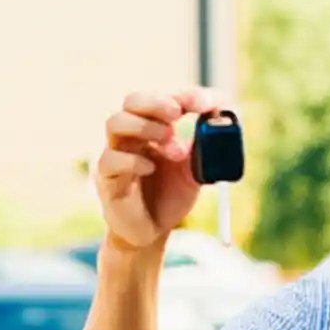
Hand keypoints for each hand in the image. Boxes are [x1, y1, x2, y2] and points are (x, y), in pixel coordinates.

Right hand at [95, 87, 219, 249]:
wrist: (153, 233)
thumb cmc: (170, 196)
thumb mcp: (195, 168)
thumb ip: (206, 144)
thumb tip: (223, 117)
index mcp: (151, 128)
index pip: (161, 99)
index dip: (183, 96)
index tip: (205, 103)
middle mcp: (130, 136)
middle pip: (132, 101)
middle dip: (157, 103)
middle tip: (178, 115)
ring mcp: (114, 154)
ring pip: (115, 122)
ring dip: (146, 128)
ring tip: (171, 148)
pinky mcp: (106, 179)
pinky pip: (111, 160)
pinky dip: (133, 161)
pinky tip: (151, 170)